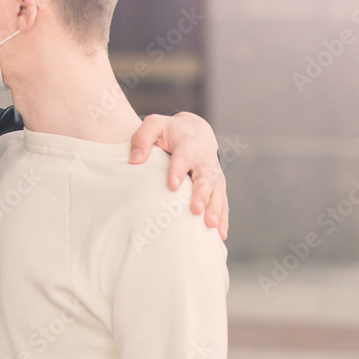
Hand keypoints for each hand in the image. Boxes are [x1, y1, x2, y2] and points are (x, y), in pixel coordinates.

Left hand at [129, 112, 228, 240]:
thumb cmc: (169, 131)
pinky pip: (222, 201)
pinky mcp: (218, 184)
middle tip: (195, 210)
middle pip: (205, 178)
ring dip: (215, 208)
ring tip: (210, 225)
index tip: (172, 185)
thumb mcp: (154, 125)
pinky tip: (220, 233)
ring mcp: (213, 173)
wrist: (196, 131)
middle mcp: (204, 160)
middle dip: (201, 194)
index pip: (183, 157)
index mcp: (188, 143)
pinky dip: (223, 216)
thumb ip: (142, 138)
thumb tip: (135, 159)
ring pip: (217, 192)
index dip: (179, 170)